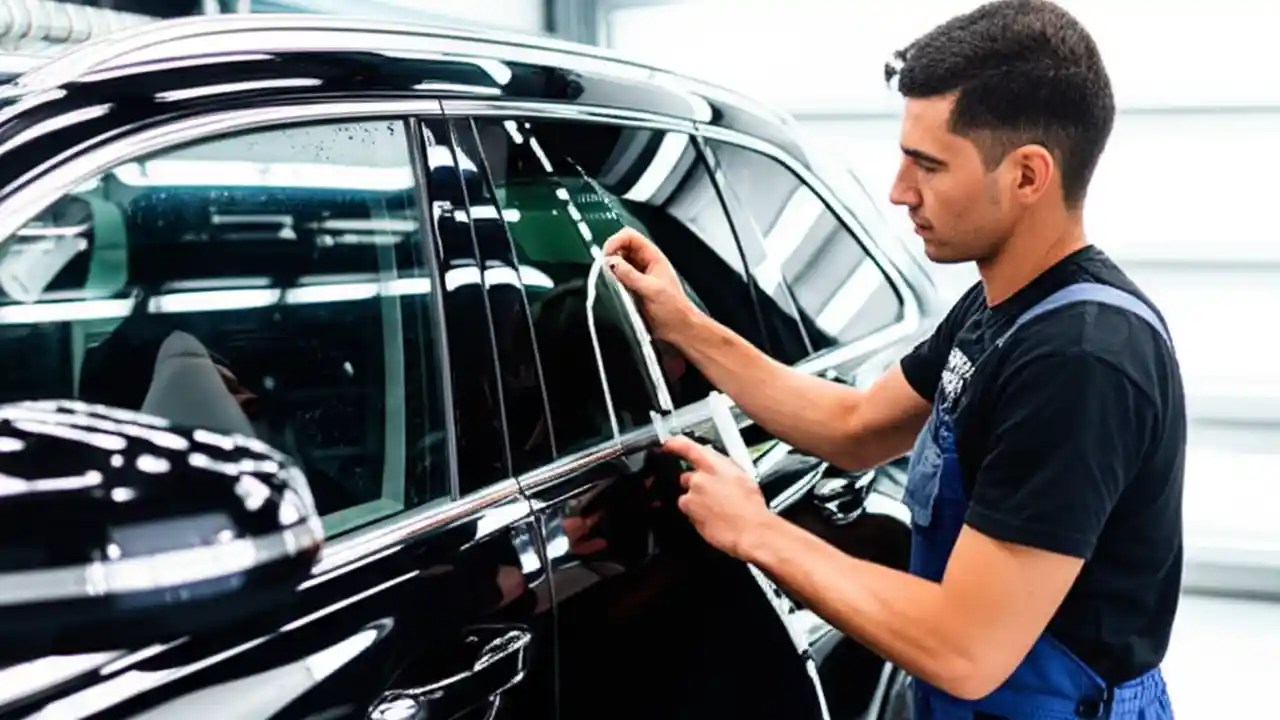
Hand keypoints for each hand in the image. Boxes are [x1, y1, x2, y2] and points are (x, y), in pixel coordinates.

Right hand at [602, 227, 699, 342]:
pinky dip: (611, 281)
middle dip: (610, 256)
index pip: (630, 236)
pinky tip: (611, 289)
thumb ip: (630, 275)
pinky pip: (617, 279)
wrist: (678, 330)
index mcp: (653, 257)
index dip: (615, 241)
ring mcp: (637, 276)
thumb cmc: (673, 310)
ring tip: (608, 280)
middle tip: (604, 270)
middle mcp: (644, 263)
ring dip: (610, 269)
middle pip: (621, 248)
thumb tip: (610, 262)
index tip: (605, 256)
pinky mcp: (632, 289)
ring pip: (617, 264)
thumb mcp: (651, 290)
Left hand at [663, 435, 771, 558]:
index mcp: (713, 465)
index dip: (674, 444)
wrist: (751, 530)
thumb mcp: (741, 476)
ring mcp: (692, 498)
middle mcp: (699, 480)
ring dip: (697, 501)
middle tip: (715, 493)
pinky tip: (714, 518)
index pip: (686, 448)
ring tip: (717, 509)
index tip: (668, 444)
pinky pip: (690, 513)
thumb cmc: (750, 506)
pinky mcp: (689, 515)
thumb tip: (716, 467)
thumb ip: (723, 468)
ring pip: (687, 497)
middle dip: (696, 484)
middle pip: (687, 477)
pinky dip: (698, 515)